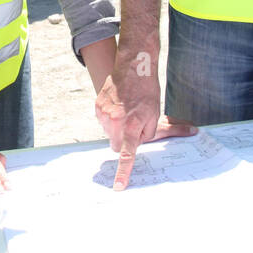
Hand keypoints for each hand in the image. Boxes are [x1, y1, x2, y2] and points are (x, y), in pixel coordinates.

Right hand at [96, 53, 193, 190]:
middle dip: (125, 139)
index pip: (126, 154)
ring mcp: (103, 113)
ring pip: (110, 132)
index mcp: (130, 125)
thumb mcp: (155, 115)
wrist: (134, 67)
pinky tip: (120, 105)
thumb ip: (147, 134)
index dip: (123, 171)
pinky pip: (104, 121)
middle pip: (116, 144)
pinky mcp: (97, 106)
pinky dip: (112, 117)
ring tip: (128, 109)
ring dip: (118, 127)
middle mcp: (113, 121)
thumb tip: (138, 142)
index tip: (119, 186)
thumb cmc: (147, 91)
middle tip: (136, 124)